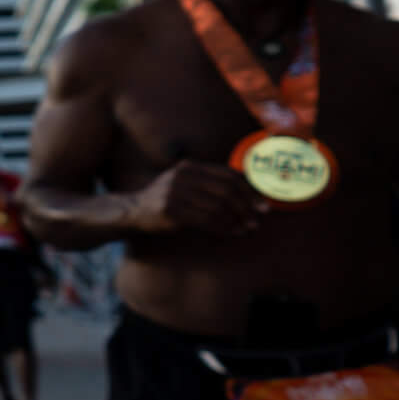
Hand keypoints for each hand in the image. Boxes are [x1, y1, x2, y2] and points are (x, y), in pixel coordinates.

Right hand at [127, 160, 264, 236]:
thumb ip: (211, 182)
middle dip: (245, 208)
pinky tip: (231, 233)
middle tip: (256, 221)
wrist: (135, 210)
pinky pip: (205, 221)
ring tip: (245, 229)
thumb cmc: (169, 199)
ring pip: (217, 208)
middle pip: (225, 191)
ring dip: (236, 221)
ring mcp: (174, 193)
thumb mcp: (187, 182)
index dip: (249, 191)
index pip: (228, 176)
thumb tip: (249, 188)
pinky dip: (223, 228)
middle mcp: (182, 176)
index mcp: (190, 166)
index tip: (262, 205)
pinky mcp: (170, 210)